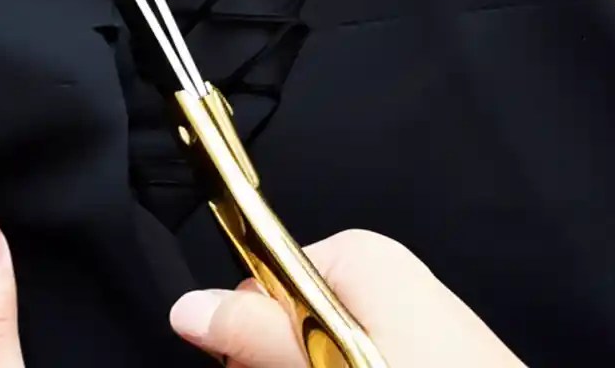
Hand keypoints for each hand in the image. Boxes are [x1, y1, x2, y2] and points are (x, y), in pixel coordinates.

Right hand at [169, 230, 523, 367]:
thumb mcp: (334, 359)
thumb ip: (262, 334)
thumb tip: (187, 304)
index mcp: (360, 257)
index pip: (258, 281)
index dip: (254, 335)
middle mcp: (383, 279)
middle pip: (286, 319)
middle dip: (285, 359)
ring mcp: (408, 321)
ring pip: (317, 348)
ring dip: (311, 367)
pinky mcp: (427, 355)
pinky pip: (355, 357)